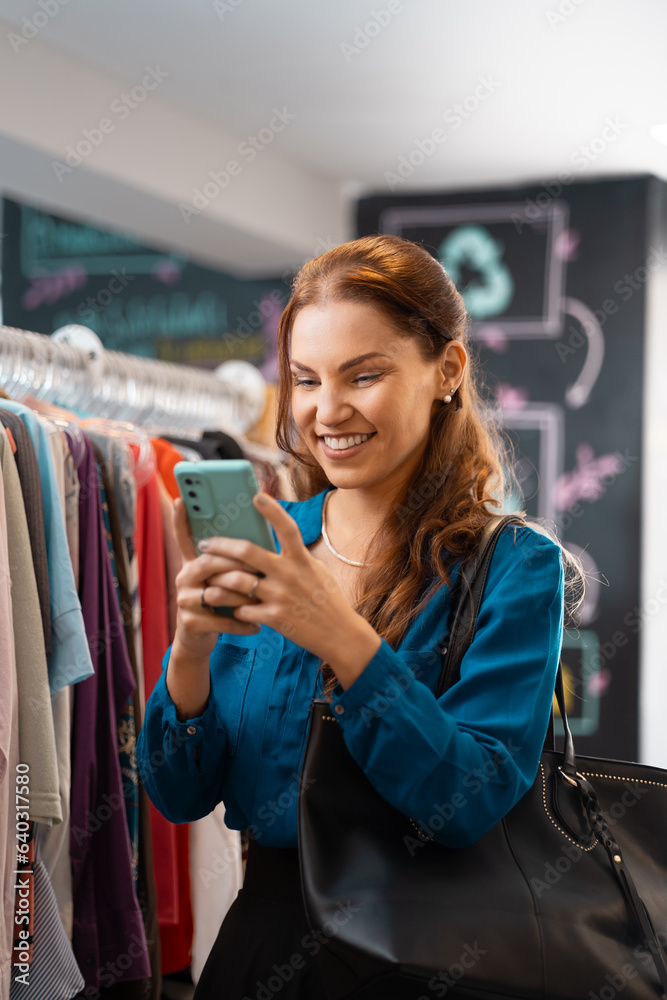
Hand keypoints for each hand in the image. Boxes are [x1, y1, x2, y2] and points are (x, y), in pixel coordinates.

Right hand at [172, 498, 261, 660]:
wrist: (200, 640)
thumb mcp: (223, 581)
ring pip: (218, 591)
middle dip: (237, 564)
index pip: (184, 538)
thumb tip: (259, 542)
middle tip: (259, 568)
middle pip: (210, 562)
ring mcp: (184, 600)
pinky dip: (243, 623)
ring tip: (262, 601)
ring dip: (244, 597)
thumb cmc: (222, 605)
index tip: (182, 499)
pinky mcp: (190, 622)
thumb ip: (232, 562)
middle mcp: (184, 577)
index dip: (181, 519)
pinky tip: (257, 627)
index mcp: (193, 563)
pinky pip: (221, 619)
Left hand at [195, 492, 378, 672]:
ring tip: (208, 578)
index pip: (287, 528)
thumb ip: (295, 557)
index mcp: (301, 560)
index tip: (256, 496)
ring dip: (218, 579)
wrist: (339, 635)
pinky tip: (230, 607)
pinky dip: (233, 608)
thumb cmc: (327, 599)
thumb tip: (275, 542)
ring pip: (236, 582)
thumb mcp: (316, 571)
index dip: (272, 510)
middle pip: (247, 552)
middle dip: (221, 545)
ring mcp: (280, 597)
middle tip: (205, 544)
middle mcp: (289, 575)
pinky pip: (242, 609)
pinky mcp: (274, 618)